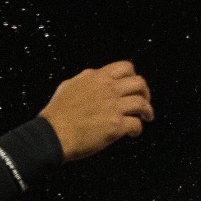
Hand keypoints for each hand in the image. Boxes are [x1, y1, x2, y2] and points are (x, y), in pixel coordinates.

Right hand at [39, 62, 153, 161]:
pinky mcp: (116, 125)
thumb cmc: (58, 113)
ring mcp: (113, 106)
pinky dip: (137, 129)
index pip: (125, 67)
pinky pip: (137, 124)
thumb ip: (86, 80)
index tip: (134, 87)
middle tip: (144, 102)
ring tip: (146, 118)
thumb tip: (95, 76)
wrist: (53, 133)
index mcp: (96, 77)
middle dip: (146, 93)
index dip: (134, 76)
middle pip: (139, 83)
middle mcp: (107, 89)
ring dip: (147, 111)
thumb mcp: (69, 86)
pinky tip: (132, 133)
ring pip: (142, 103)